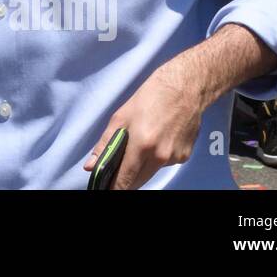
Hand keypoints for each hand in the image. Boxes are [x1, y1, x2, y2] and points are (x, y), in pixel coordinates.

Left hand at [83, 59, 203, 188]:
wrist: (184, 88)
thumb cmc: (149, 98)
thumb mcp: (120, 117)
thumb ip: (105, 144)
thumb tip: (91, 166)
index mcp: (142, 146)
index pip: (125, 180)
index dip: (114, 187)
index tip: (106, 188)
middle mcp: (160, 156)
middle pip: (138, 181)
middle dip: (126, 179)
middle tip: (117, 169)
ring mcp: (174, 158)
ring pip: (152, 172)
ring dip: (142, 167)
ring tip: (141, 143)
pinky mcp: (185, 156)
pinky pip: (165, 164)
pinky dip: (157, 158)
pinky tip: (158, 139)